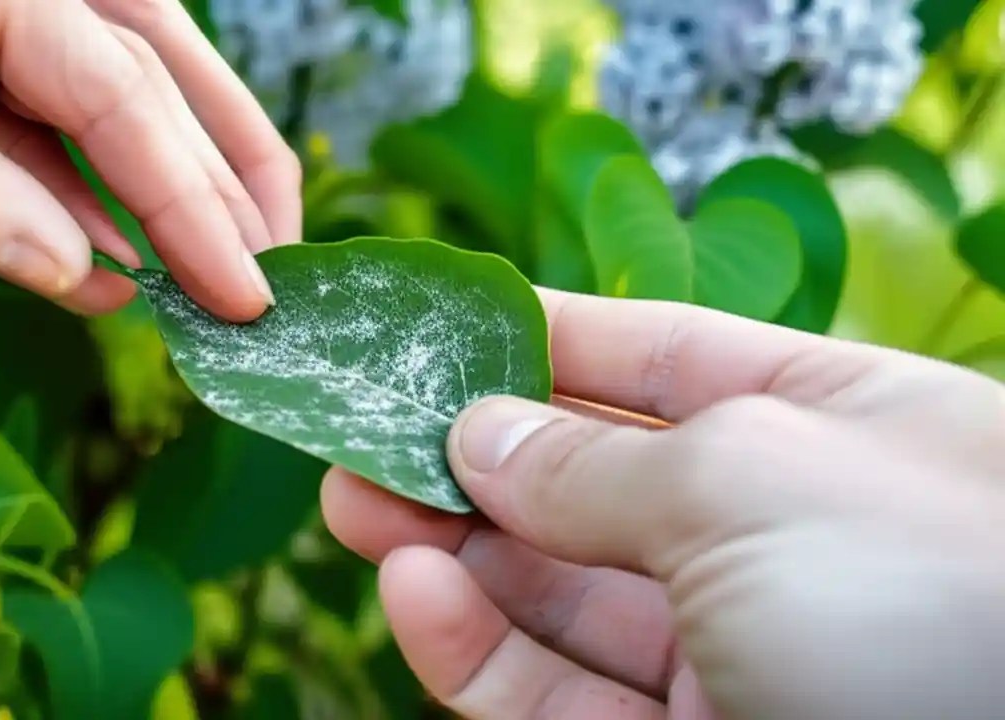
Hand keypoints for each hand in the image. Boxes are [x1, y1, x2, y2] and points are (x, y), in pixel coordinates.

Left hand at [0, 0, 299, 317]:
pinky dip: (79, 201)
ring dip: (165, 196)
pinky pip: (40, 129)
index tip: (246, 299)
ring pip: (114, 103)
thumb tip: (77, 278)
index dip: (192, 205)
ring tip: (219, 280)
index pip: (121, 96)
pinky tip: (115, 270)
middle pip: (157, 75)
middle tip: (278, 277)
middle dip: (224, 179)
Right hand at [323, 288, 1004, 719]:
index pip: (667, 361)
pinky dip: (475, 647)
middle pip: (594, 484)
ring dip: (451, 548)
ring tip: (354, 502)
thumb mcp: (749, 478)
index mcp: (832, 426)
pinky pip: (557, 695)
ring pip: (560, 596)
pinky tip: (412, 589)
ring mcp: (733, 655)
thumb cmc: (923, 591)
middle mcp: (780, 539)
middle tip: (365, 427)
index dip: (552, 340)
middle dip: (474, 453)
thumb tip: (477, 430)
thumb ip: (597, 458)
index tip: (443, 328)